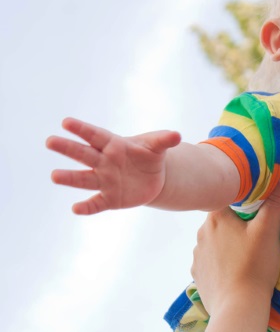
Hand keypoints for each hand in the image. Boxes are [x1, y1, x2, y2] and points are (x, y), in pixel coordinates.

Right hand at [46, 117, 180, 214]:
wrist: (153, 178)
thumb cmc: (149, 156)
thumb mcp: (157, 146)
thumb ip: (164, 140)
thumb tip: (177, 136)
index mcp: (113, 145)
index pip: (95, 135)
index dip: (82, 129)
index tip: (66, 122)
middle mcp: (104, 162)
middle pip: (83, 154)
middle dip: (67, 148)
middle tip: (50, 141)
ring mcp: (105, 181)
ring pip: (84, 179)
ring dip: (70, 178)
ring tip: (55, 175)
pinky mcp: (110, 199)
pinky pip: (96, 203)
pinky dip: (87, 207)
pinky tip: (76, 209)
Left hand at [190, 170, 279, 316]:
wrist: (238, 307)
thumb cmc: (255, 265)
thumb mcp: (269, 230)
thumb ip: (275, 200)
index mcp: (216, 217)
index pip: (226, 197)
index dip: (242, 199)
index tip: (256, 206)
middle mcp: (201, 233)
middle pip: (220, 219)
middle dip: (236, 222)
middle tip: (255, 231)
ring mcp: (197, 255)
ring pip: (214, 240)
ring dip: (227, 242)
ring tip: (246, 253)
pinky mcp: (198, 275)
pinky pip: (209, 260)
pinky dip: (220, 261)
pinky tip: (234, 269)